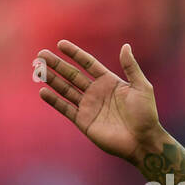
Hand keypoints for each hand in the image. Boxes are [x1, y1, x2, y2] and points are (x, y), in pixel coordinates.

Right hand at [36, 40, 163, 163]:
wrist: (143, 141)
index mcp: (109, 82)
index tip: (61, 44)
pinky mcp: (84, 121)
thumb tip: (126, 46)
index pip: (88, 64)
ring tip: (38, 69)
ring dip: (51, 79)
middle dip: (56, 65)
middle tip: (41, 55)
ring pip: (65, 89)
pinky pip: (65, 108)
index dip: (75, 54)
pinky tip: (43, 91)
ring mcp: (89, 106)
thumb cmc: (146, 115)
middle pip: (72, 75)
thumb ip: (131, 67)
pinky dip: (54, 100)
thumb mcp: (142, 87)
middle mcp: (96, 92)